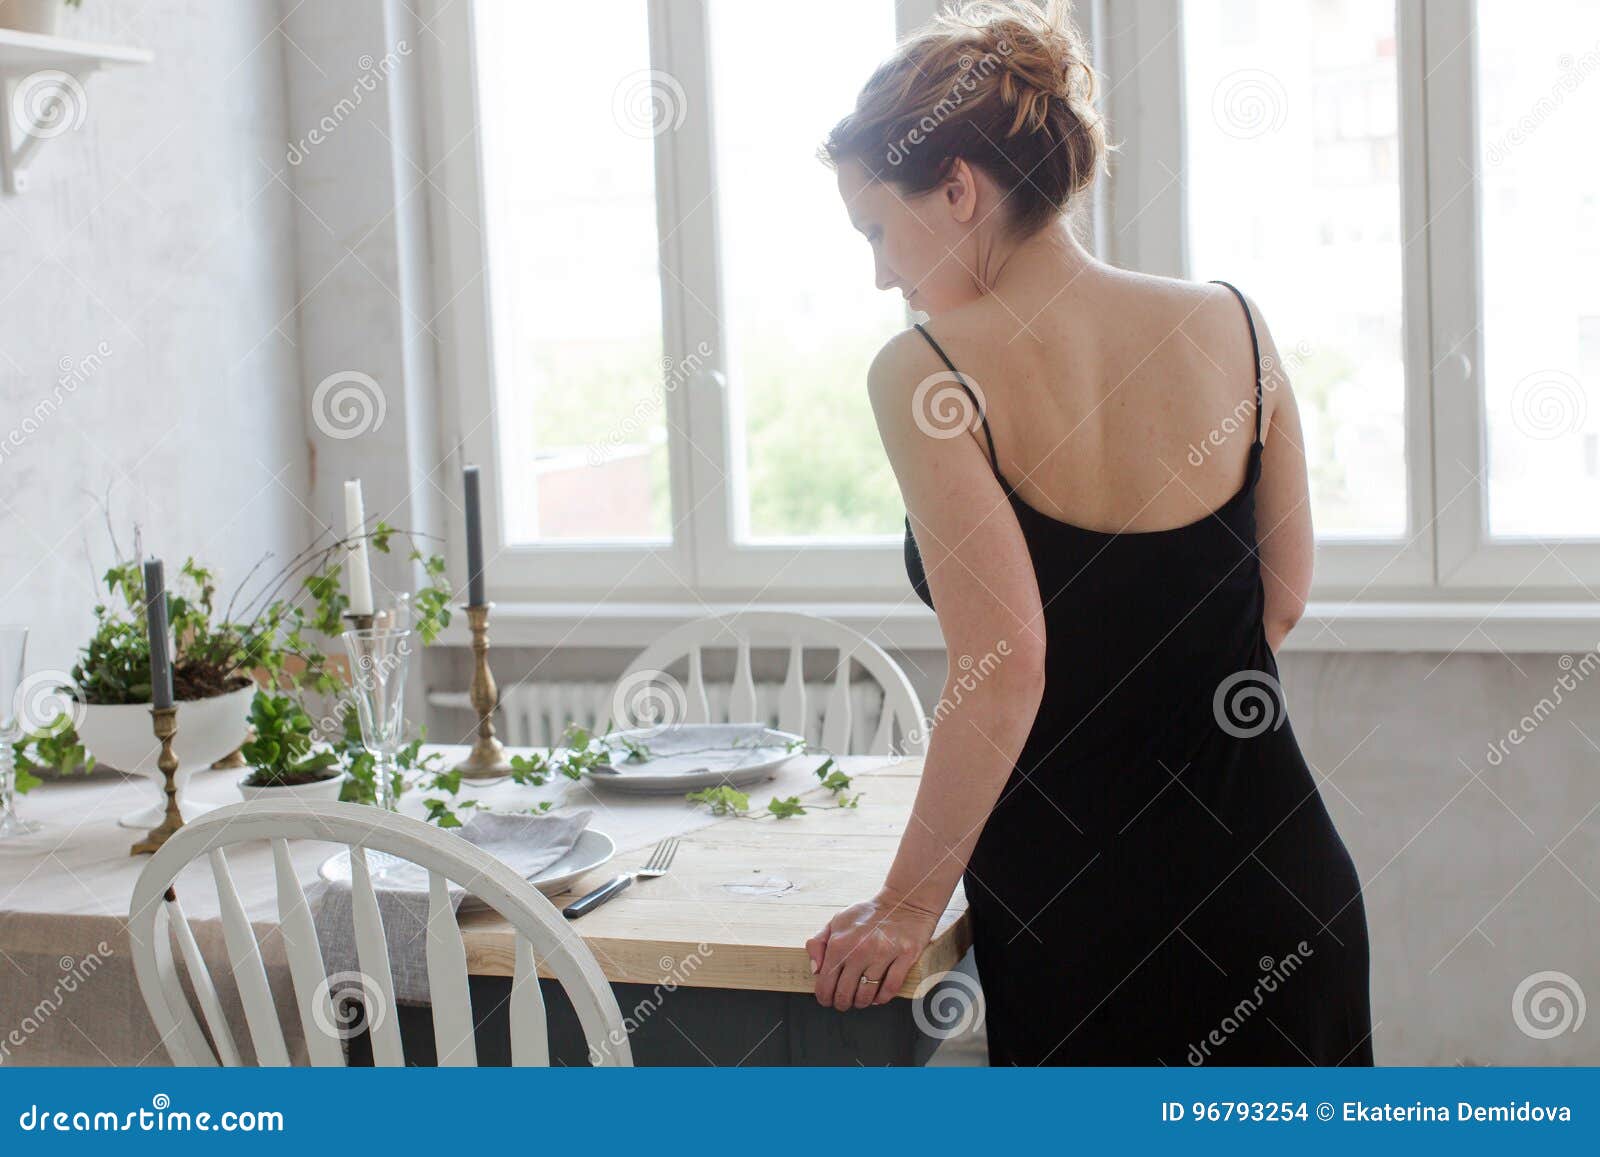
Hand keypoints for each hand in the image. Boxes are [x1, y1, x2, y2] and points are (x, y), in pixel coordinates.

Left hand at [805, 893, 939, 1010]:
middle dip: (842, 1003)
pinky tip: (878, 996)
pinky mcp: (905, 956)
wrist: (904, 901)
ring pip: (867, 994)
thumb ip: (818, 943)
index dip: (824, 996)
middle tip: (844, 1003)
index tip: (827, 1000)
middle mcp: (860, 949)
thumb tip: (815, 970)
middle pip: (845, 993)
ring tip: (861, 1000)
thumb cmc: (869, 914)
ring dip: (862, 1002)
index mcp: (840, 942)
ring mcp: (883, 953)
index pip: (826, 981)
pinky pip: (890, 988)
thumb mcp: (837, 921)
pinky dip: (882, 997)